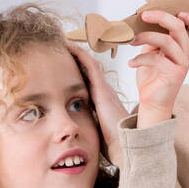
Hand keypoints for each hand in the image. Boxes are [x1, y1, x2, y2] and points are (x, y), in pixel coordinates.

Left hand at [67, 42, 130, 170]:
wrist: (126, 146)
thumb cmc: (113, 143)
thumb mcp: (96, 131)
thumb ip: (87, 127)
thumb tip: (73, 131)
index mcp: (102, 101)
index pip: (87, 80)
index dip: (76, 68)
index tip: (63, 61)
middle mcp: (104, 91)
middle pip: (88, 68)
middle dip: (76, 56)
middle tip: (62, 45)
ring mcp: (104, 89)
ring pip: (89, 63)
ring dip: (76, 52)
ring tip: (64, 41)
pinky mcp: (102, 89)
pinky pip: (90, 65)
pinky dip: (80, 54)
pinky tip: (69, 46)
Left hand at [127, 10, 188, 126]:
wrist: (152, 101)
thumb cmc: (152, 76)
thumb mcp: (152, 52)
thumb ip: (154, 37)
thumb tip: (143, 20)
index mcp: (183, 47)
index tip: (176, 12)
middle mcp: (186, 54)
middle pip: (180, 28)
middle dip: (161, 17)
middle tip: (144, 15)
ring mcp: (182, 64)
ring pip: (167, 41)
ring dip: (145, 37)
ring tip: (132, 40)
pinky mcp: (175, 75)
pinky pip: (156, 59)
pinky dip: (140, 59)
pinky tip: (131, 63)